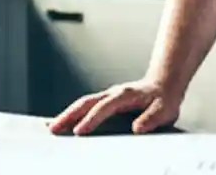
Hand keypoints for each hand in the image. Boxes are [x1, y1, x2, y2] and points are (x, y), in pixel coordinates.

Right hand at [47, 79, 181, 135]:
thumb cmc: (163, 99)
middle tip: (53, 129)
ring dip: (66, 115)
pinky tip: (61, 123)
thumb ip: (151, 119)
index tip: (79, 132)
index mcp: (125, 95)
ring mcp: (106, 96)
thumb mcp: (164, 110)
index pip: (104, 108)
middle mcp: (112, 93)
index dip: (91, 120)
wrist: (164, 84)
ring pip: (82, 104)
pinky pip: (84, 107)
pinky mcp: (104, 102)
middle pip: (85, 103)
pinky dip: (71, 114)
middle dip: (68, 115)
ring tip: (51, 128)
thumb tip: (137, 128)